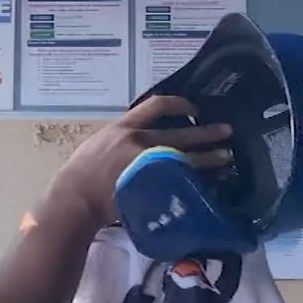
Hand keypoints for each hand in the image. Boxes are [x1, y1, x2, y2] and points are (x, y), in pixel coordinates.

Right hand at [43, 95, 232, 227]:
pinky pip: (182, 183)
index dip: (180, 103)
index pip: (157, 105)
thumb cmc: (82, 172)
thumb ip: (123, 136)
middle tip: (227, 132)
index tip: (195, 107)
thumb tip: (146, 133)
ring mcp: (148, 167)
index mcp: (125, 128)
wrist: (76, 199)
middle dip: (207, 132)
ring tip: (227, 157)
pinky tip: (210, 183)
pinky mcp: (153, 189)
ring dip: (211, 158)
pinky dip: (198, 182)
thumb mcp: (100, 142)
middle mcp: (140, 143)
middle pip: (182, 133)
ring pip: (188, 159)